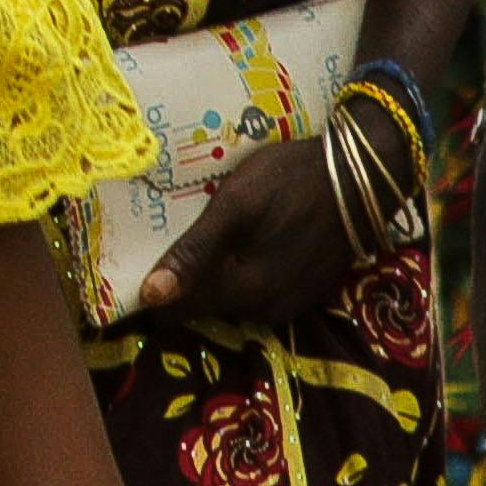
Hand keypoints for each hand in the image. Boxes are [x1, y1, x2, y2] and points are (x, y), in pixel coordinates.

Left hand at [137, 140, 355, 325]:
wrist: (362, 175)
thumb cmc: (291, 182)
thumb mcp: (236, 207)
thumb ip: (195, 253)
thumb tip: (149, 296)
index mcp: (243, 290)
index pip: (178, 310)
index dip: (150, 294)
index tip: (123, 274)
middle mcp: (267, 308)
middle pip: (205, 305)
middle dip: (179, 283)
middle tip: (149, 248)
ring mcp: (292, 301)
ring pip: (232, 299)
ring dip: (210, 277)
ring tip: (189, 242)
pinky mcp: (309, 288)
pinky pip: (259, 290)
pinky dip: (240, 272)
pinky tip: (235, 244)